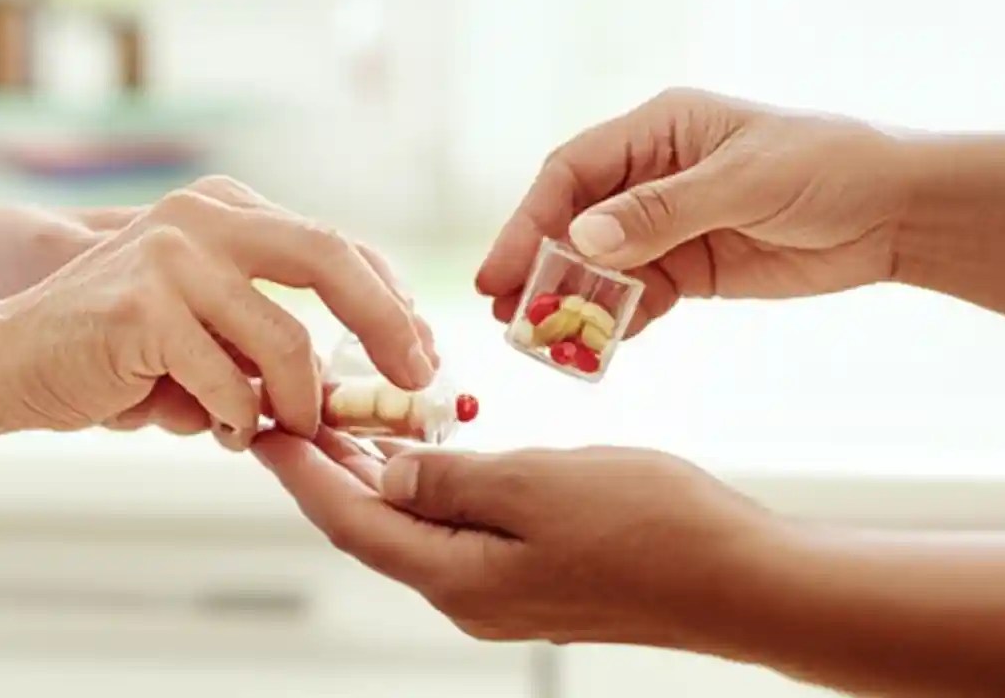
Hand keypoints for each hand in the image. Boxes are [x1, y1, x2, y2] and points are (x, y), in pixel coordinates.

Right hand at [0, 177, 436, 448]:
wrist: (9, 359)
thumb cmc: (120, 351)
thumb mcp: (209, 323)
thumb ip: (274, 332)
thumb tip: (371, 376)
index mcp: (227, 211)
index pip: (335, 244)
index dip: (391, 297)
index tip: (422, 348)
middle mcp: (204, 216)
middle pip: (331, 259)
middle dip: (389, 325)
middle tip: (418, 379)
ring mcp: (172, 255)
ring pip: (286, 340)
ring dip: (299, 401)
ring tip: (285, 428)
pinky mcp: (144, 305)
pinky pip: (230, 383)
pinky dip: (239, 421)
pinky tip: (223, 431)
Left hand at [251, 430, 778, 647]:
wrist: (741, 579)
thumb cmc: (653, 528)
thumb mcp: (539, 485)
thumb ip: (452, 480)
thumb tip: (388, 475)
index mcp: (458, 576)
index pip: (351, 522)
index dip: (302, 475)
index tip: (263, 430)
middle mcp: (470, 592)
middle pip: (377, 526)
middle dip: (332, 468)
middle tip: (296, 412)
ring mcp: (505, 587)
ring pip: (418, 524)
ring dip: (381, 473)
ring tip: (348, 419)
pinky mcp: (537, 572)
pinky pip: (460, 526)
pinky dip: (433, 484)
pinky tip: (430, 451)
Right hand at [477, 88, 908, 334]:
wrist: (896, 214)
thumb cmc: (827, 169)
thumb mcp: (742, 183)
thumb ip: (661, 212)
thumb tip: (582, 239)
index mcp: (658, 131)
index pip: (572, 172)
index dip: (529, 219)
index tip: (501, 270)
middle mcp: (652, 176)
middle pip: (574, 221)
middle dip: (538, 265)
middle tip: (504, 313)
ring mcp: (668, 226)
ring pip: (600, 266)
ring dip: (571, 301)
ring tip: (540, 339)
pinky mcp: (690, 270)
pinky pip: (637, 297)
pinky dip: (615, 321)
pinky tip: (595, 346)